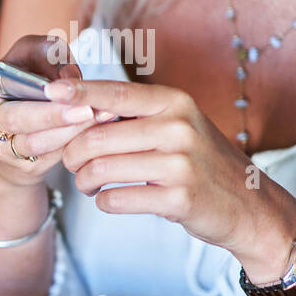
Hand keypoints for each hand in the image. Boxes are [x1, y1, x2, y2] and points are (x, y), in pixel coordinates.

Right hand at [0, 35, 106, 189]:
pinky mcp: (26, 169)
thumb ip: (48, 52)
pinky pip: (55, 155)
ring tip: (102, 113)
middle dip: (49, 113)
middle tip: (81, 107)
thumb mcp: (31, 60)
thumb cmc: (28, 89)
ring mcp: (5, 150)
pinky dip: (79, 140)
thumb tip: (68, 72)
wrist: (19, 143)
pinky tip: (101, 126)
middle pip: (16, 117)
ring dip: (73, 128)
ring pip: (40, 141)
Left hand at [52, 78, 295, 280]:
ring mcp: (180, 164)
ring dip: (83, 181)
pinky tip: (110, 199)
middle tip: (73, 164)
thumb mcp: (175, 125)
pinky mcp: (178, 198)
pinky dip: (103, 202)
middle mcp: (178, 128)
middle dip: (71, 154)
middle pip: (94, 137)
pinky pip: (116, 200)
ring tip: (88, 184)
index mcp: (173, 103)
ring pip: (99, 169)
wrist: (246, 204)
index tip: (49, 92)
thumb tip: (74, 105)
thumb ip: (133, 115)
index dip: (78, 93)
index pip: (114, 93)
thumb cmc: (197, 161)